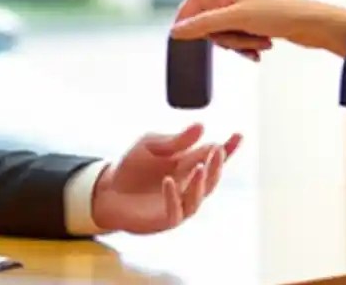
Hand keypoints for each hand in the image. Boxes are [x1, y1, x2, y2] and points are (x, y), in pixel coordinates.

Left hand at [91, 123, 241, 233]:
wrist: (107, 189)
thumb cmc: (132, 165)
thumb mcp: (150, 144)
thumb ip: (175, 140)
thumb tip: (202, 127)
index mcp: (188, 164)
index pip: (212, 156)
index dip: (228, 148)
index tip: (238, 135)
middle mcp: (188, 185)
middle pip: (211, 178)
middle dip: (217, 165)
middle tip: (218, 150)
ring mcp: (178, 203)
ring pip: (198, 197)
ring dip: (200, 183)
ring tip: (199, 168)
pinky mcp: (165, 219)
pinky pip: (175, 211)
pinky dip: (173, 197)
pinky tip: (168, 182)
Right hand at [169, 0, 345, 57]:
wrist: (313, 25)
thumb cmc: (280, 14)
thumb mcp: (237, 20)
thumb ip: (204, 25)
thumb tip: (177, 30)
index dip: (186, 18)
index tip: (179, 36)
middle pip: (210, 18)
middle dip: (223, 36)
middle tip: (236, 41)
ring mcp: (246, 5)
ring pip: (226, 30)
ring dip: (239, 42)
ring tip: (256, 44)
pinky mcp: (256, 20)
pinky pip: (239, 35)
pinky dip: (247, 45)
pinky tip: (260, 48)